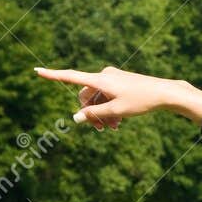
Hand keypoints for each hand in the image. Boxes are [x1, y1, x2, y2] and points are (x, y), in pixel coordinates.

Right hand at [34, 65, 185, 129]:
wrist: (164, 92)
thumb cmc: (141, 101)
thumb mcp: (116, 111)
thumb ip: (95, 114)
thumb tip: (76, 117)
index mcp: (100, 79)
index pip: (71, 77)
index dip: (53, 75)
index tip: (36, 71)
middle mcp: (104, 75)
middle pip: (86, 96)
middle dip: (90, 113)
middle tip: (101, 130)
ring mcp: (112, 78)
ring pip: (98, 98)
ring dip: (102, 114)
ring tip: (113, 128)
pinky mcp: (120, 82)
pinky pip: (107, 96)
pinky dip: (110, 108)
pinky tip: (118, 122)